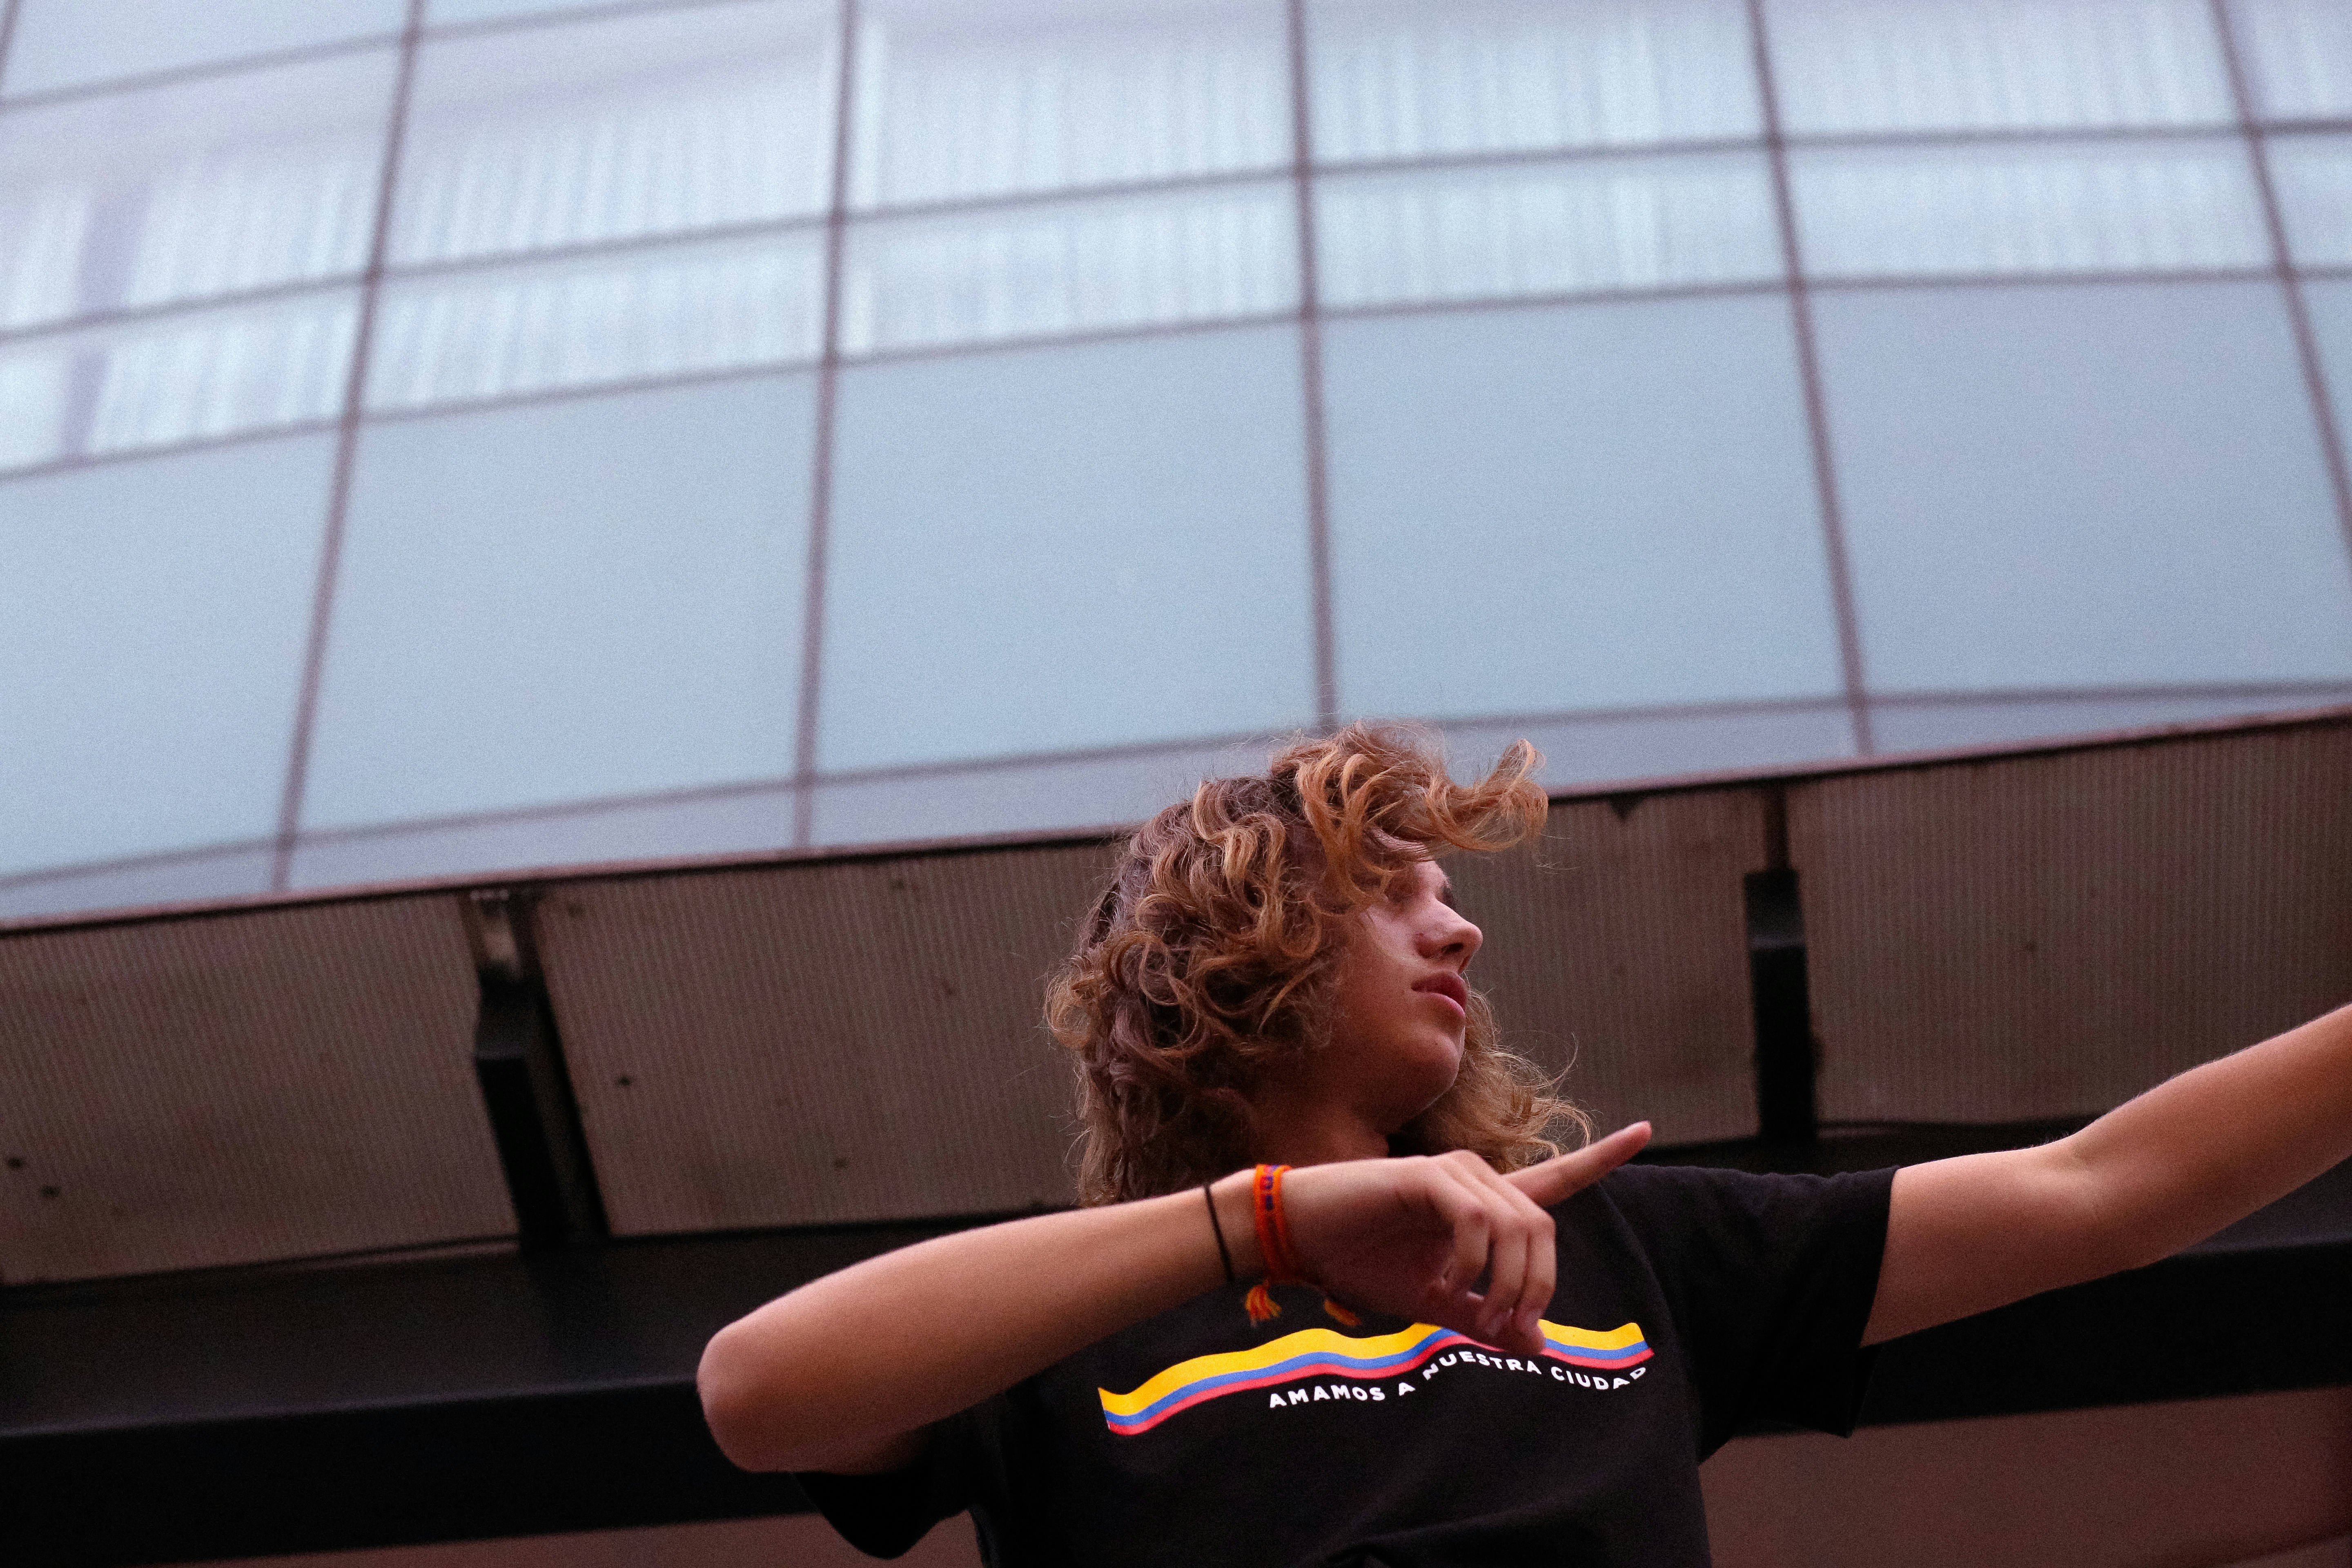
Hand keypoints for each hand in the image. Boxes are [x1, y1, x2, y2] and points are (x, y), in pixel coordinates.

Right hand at [1275, 1123, 1651, 1356]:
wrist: (1298, 1239)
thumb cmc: (1358, 1263)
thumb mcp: (1431, 1302)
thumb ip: (1481, 1317)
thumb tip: (1536, 1345)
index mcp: (1482, 1205)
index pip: (1556, 1178)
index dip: (1602, 1156)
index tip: (1646, 1130)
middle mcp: (1474, 1178)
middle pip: (1544, 1225)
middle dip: (1537, 1285)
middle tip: (1508, 1332)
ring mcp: (1451, 1174)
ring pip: (1516, 1225)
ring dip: (1506, 1283)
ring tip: (1476, 1318)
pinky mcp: (1425, 1177)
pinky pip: (1475, 1219)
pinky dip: (1470, 1262)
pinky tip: (1443, 1285)